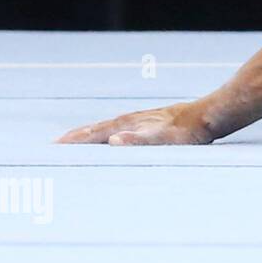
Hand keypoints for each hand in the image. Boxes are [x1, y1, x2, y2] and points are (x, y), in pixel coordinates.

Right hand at [56, 102, 213, 144]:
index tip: (54, 145)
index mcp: (128, 125)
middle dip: (77, 136)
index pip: (95, 134)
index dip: (76, 140)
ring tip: (77, 137)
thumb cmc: (186, 132)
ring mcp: (140, 119)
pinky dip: (110, 131)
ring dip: (91, 132)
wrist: (207, 117)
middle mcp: (131, 120)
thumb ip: (137, 141)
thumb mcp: (162, 140)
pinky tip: (112, 135)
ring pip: (108, 126)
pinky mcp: (151, 121)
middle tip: (55, 143)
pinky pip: (122, 127)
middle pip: (97, 128)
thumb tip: (111, 141)